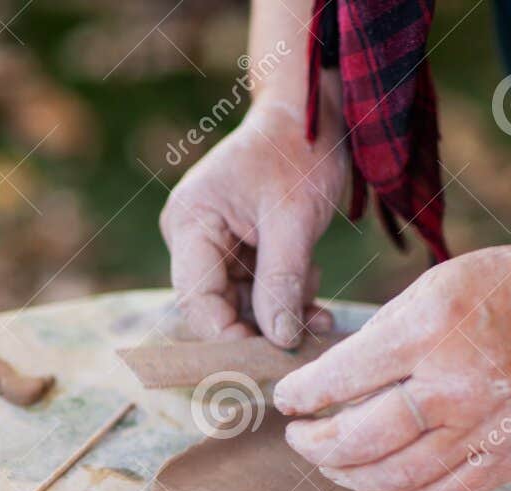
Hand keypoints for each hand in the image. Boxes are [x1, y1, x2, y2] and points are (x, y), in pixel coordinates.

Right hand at [160, 100, 345, 346]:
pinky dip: (286, 301)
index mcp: (190, 221)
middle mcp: (193, 236)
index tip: (267, 356)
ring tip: (320, 318)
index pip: (195, 297)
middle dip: (261, 327)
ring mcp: (215, 244)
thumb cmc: (300, 151)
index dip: (225, 334)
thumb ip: (282, 281)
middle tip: (304, 342)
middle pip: (216, 306)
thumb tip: (278, 340)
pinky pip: (257, 291)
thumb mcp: (294, 219)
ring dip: (280, 317)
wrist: (316, 114)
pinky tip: (315, 305)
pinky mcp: (240, 250)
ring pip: (241, 305)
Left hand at [273, 232, 510, 490]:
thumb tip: (331, 380)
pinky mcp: (510, 456)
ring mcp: (483, 428)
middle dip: (315, 446)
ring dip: (350, 476)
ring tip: (334, 463)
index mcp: (427, 330)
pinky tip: (387, 482)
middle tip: (300, 438)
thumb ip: (384, 335)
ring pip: (394, 478)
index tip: (287, 401)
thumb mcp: (437, 284)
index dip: (302, 396)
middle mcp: (452, 386)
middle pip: (359, 441)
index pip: (340, 379)